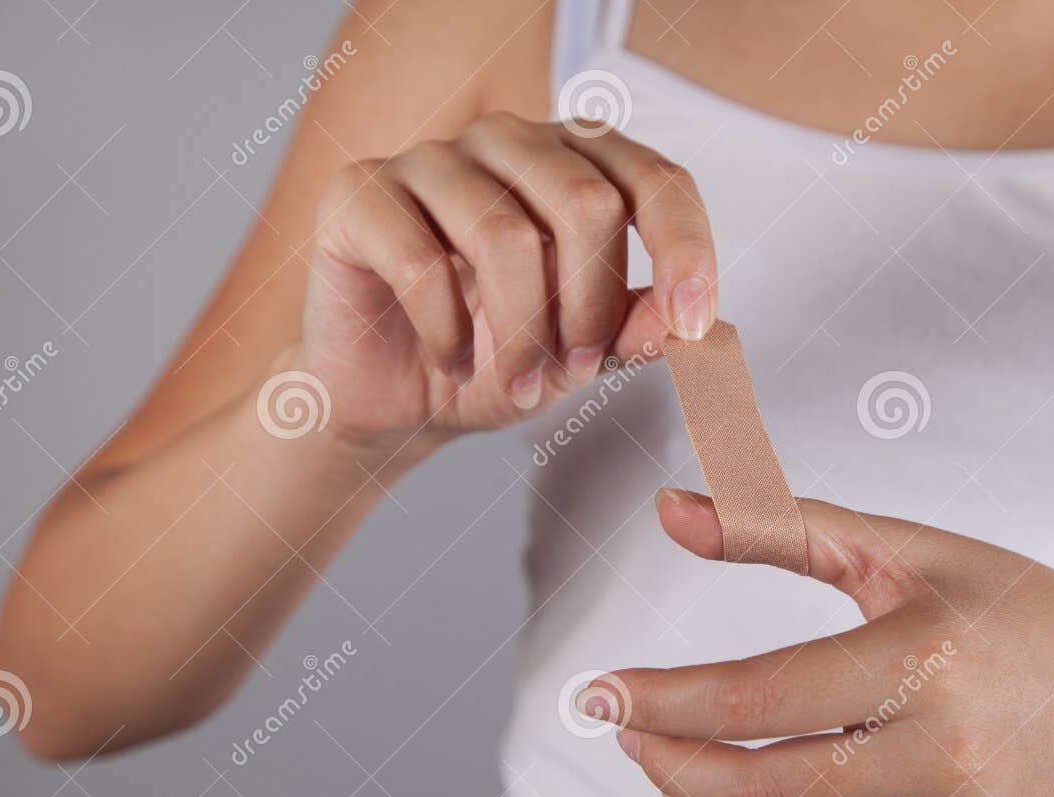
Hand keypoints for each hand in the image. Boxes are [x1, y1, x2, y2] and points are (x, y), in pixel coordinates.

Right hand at [295, 113, 717, 446]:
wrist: (392, 396)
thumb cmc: (491, 357)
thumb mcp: (580, 354)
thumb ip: (632, 329)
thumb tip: (677, 324)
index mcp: (576, 162)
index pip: (655, 179)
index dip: (686, 250)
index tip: (694, 327)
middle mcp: (507, 142)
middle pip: (587, 203)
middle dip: (591, 308)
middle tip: (576, 371)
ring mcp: (430, 159)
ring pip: (507, 235)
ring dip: (523, 334)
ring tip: (517, 383)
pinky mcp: (360, 193)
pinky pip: (423, 264)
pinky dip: (449, 335)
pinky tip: (453, 363)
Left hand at [590, 489, 1053, 796]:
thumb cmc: (1006, 610)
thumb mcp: (904, 550)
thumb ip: (782, 525)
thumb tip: (666, 510)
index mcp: (924, 659)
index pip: (754, 699)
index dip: (656, 701)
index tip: (596, 696)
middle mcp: (950, 756)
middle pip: (765, 795)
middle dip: (672, 768)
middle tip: (638, 737)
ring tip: (684, 788)